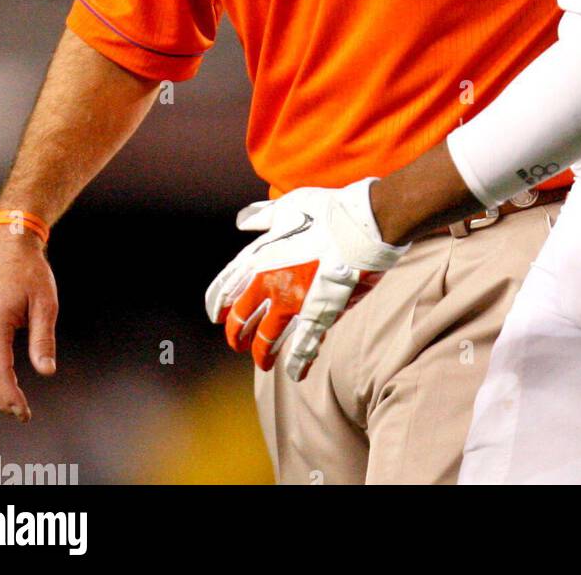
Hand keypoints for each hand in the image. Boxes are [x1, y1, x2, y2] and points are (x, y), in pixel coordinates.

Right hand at [0, 230, 58, 421]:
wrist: (9, 244)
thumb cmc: (30, 271)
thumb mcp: (45, 303)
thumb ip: (43, 338)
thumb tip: (47, 372)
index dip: (10, 395)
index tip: (24, 413)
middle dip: (2, 397)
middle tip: (22, 415)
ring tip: (15, 404)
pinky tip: (5, 380)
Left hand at [205, 179, 406, 378]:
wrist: (363, 224)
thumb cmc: (328, 211)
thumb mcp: (288, 206)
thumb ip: (263, 217)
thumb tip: (244, 221)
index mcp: (259, 258)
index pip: (225, 290)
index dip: (218, 305)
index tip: (217, 316)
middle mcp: (270, 284)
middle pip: (241, 321)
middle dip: (236, 335)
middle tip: (237, 342)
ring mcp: (294, 303)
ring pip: (267, 340)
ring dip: (262, 354)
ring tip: (262, 362)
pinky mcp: (319, 315)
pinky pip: (303, 348)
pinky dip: (298, 363)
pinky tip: (296, 373)